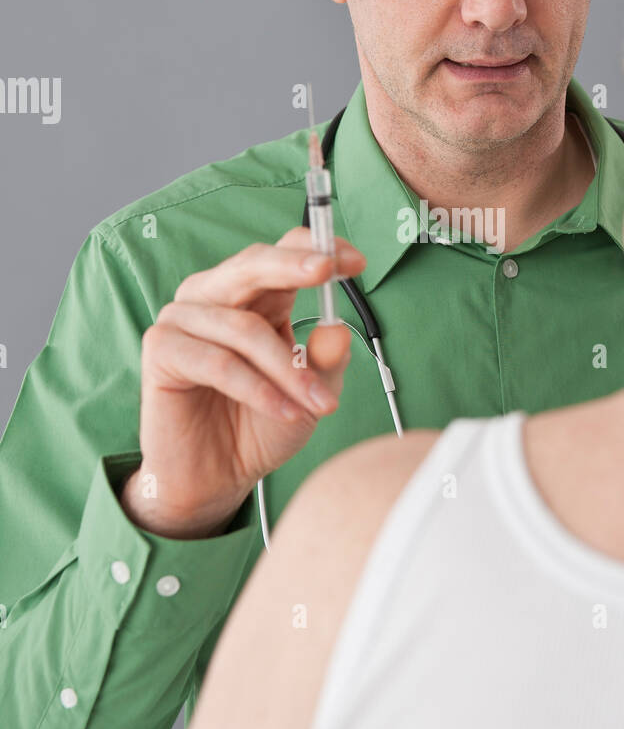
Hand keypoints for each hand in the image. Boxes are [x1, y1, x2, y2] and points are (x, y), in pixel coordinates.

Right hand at [120, 227, 364, 538]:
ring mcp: (183, 318)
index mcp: (254, 295)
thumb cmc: (261, 426)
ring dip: (289, 371)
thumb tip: (338, 331)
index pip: (283, 253)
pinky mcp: (161, 350)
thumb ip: (326, 361)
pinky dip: (259, 390)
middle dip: (294, 266)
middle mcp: (215, 296)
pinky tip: (285, 412)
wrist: (217, 478)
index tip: (356, 262)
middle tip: (329, 272)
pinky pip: (218, 363)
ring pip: (244, 328)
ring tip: (320, 405)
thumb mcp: (311, 393)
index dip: (318, 250)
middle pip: (253, 264)